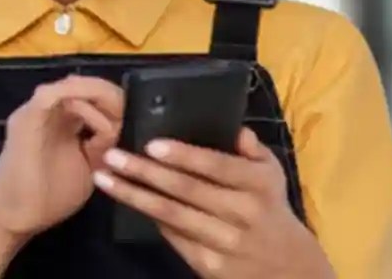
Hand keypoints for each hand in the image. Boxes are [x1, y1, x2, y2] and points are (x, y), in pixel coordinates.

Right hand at [0, 75, 123, 243]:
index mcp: (64, 121)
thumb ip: (103, 145)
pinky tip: (94, 110)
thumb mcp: (91, 167)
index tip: (134, 119)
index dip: (116, 104)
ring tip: (115, 113)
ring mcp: (36, 110)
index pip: (93, 98)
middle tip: (127, 112)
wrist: (15, 218)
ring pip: (71, 85)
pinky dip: (76, 95)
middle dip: (111, 96)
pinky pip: (52, 93)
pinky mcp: (27, 117)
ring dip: (97, 94)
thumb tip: (120, 125)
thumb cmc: (50, 198)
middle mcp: (49, 110)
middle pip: (85, 86)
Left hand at [93, 128, 334, 278]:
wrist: (286, 268)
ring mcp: (223, 243)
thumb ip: (252, 148)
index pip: (216, 167)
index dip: (184, 156)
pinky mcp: (208, 265)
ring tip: (105, 178)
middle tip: (112, 156)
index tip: (152, 144)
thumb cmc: (270, 209)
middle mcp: (240, 214)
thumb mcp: (271, 174)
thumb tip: (234, 127)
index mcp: (257, 185)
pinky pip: (172, 236)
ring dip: (133, 196)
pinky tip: (128, 199)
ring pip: (171, 216)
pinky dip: (149, 216)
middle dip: (144, 172)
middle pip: (185, 191)